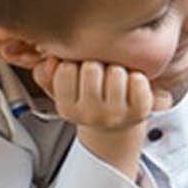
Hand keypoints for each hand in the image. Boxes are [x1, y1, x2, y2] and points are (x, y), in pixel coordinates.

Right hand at [33, 57, 161, 131]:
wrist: (116, 127)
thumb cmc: (88, 99)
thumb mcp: (63, 90)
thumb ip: (48, 74)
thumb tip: (51, 60)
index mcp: (67, 109)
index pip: (65, 69)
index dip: (73, 63)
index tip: (78, 71)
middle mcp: (91, 115)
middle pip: (91, 67)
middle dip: (96, 64)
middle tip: (100, 75)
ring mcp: (116, 115)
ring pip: (115, 72)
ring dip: (117, 69)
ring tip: (115, 79)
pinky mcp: (140, 112)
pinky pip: (138, 81)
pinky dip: (137, 77)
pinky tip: (131, 85)